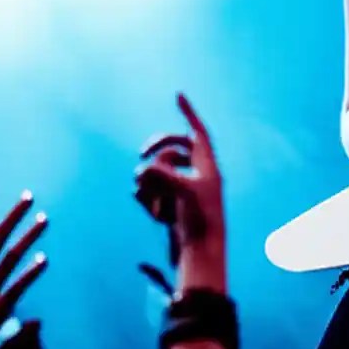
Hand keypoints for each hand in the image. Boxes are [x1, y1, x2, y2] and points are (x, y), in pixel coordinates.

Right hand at [135, 94, 225, 291]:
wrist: (199, 253)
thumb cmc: (200, 221)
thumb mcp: (183, 192)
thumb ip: (162, 175)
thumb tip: (141, 170)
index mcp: (207, 165)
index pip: (198, 131)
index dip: (189, 112)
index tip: (178, 95)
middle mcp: (195, 173)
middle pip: (171, 147)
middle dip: (157, 149)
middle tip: (143, 153)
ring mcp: (180, 188)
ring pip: (155, 170)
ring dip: (149, 183)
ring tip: (157, 205)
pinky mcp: (169, 203)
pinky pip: (149, 190)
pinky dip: (147, 199)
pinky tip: (155, 215)